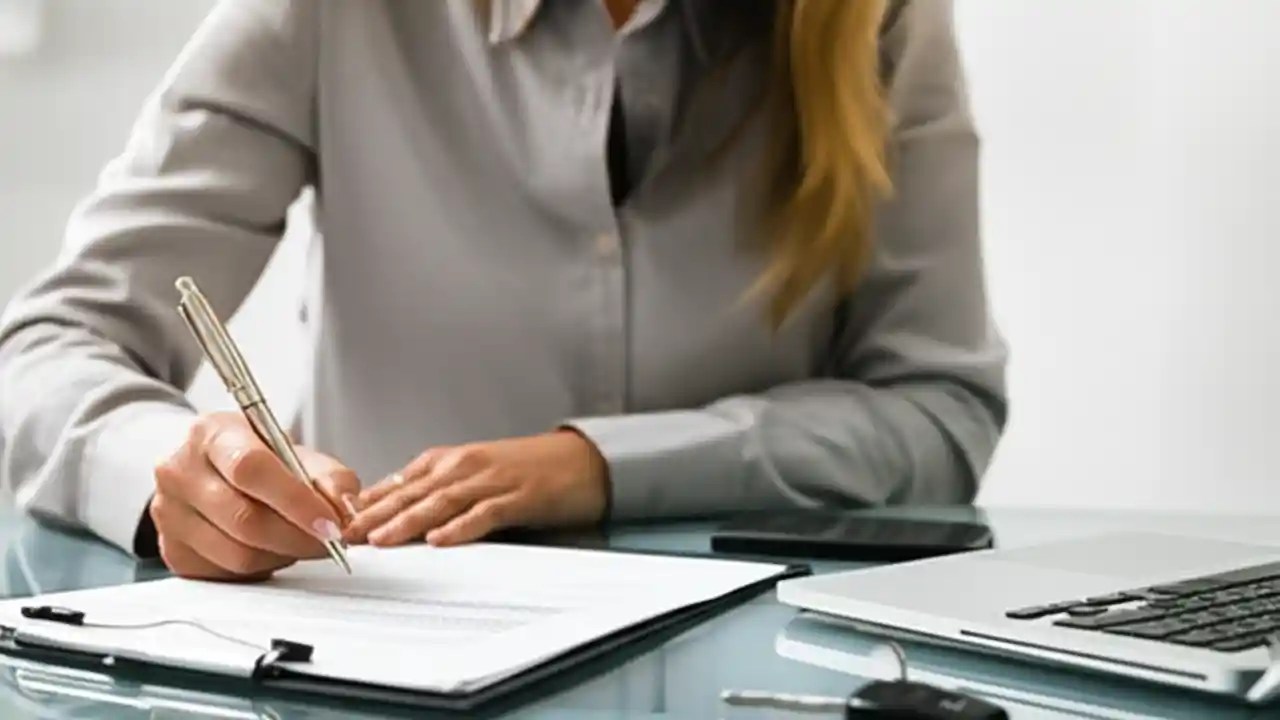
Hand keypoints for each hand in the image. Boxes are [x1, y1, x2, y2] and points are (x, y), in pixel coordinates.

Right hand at [149, 412, 360, 580]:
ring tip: (302, 541)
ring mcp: (169, 515)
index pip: (251, 469)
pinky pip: (228, 574)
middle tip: (330, 541)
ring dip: (284, 554)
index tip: (331, 523)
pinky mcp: (174, 552)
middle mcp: (180, 472)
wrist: (211, 472)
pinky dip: (263, 567)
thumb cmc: (256, 459)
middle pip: (245, 519)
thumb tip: (347, 510)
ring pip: (239, 554)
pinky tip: (273, 549)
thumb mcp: (294, 451)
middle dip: (300, 537)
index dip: (297, 501)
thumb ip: (328, 476)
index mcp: (211, 434)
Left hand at [345, 431, 608, 547]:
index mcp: (448, 461)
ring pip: (441, 502)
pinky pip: (484, 514)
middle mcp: (464, 467)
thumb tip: (391, 505)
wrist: (579, 460)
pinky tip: (441, 541)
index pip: (397, 481)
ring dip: (408, 521)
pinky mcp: (518, 497)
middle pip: (411, 492)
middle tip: (343, 535)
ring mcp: (491, 481)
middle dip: (375, 515)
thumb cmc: (525, 469)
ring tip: (380, 539)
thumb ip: (433, 488)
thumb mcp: (472, 473)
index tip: (334, 519)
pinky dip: (461, 528)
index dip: (366, 502)